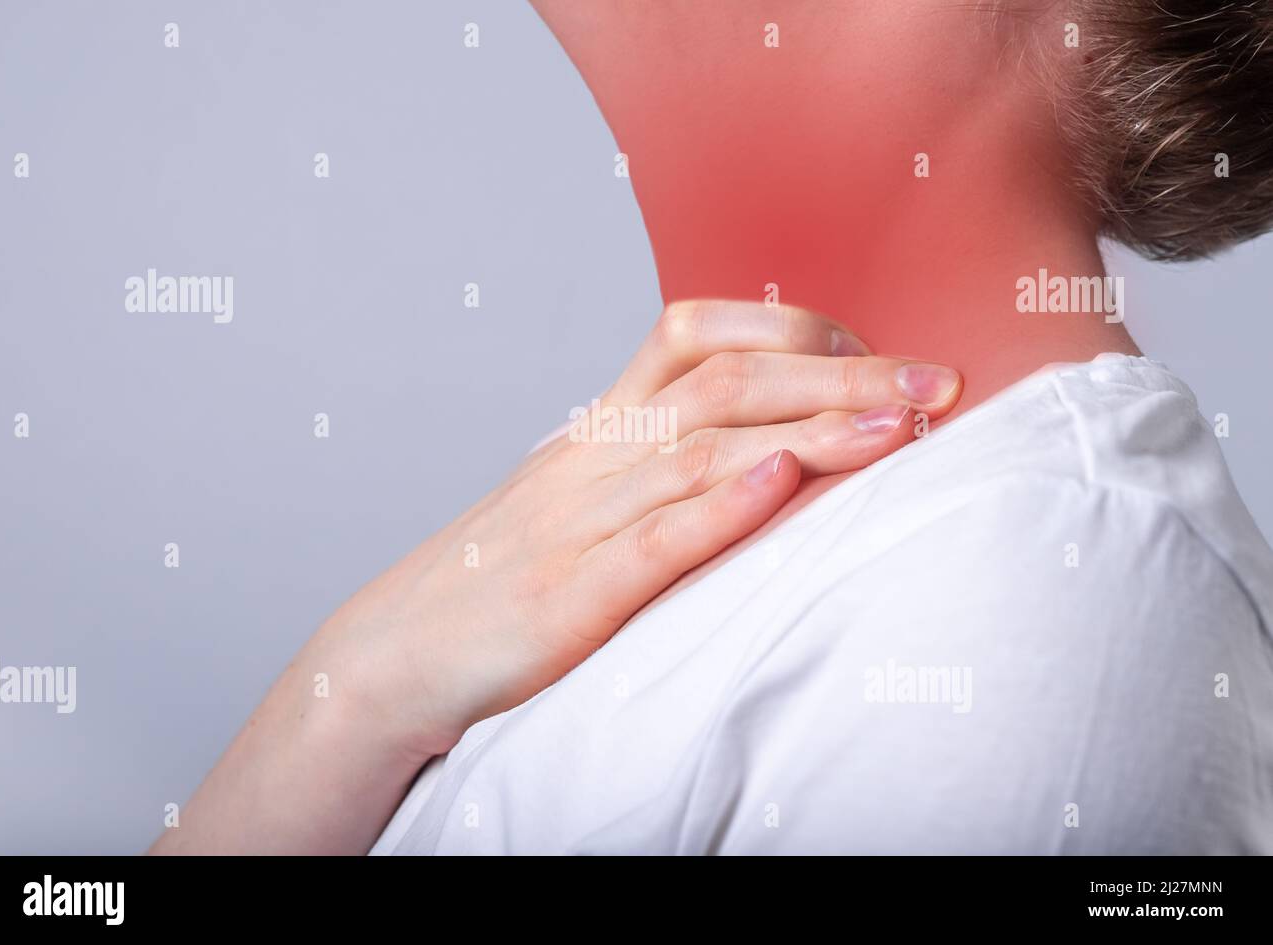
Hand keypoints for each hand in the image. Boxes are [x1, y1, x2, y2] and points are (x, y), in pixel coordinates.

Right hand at [151, 299, 961, 853]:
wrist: (399, 649)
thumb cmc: (507, 571)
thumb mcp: (580, 493)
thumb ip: (659, 457)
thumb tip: (770, 442)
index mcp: (600, 425)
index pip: (696, 333)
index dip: (793, 327)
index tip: (875, 347)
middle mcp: (595, 456)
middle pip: (725, 381)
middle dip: (842, 373)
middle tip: (939, 381)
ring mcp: (579, 522)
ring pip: (702, 448)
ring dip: (811, 430)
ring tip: (899, 426)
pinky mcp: (567, 596)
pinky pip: (651, 541)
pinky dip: (719, 507)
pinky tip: (781, 483)